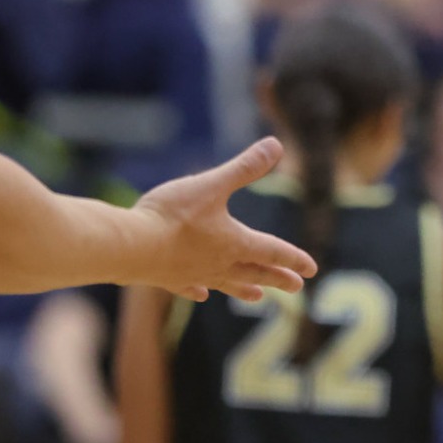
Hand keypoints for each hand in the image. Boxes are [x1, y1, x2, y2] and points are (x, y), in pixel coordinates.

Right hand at [134, 138, 317, 300]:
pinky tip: (201, 293)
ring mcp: (193, 274)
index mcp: (234, 242)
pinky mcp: (168, 279)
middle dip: (277, 278)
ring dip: (243, 288)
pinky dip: (198, 290)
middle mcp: (219, 264)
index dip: (293, 258)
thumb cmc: (172, 215)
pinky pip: (189, 287)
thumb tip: (276, 145)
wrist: (130, 246)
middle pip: (255, 272)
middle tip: (297, 288)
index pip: (272, 251)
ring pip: (226, 283)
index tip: (311, 269)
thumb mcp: (212, 184)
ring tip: (256, 297)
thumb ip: (244, 167)